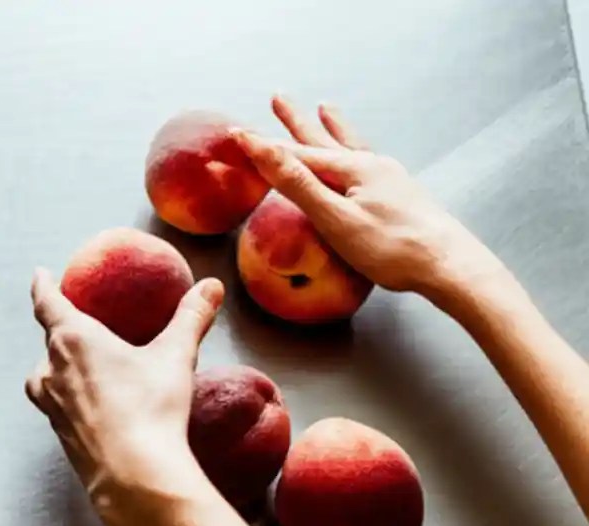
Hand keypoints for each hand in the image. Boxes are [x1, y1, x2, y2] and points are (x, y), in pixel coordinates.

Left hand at [25, 268, 225, 525]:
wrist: (134, 476)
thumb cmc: (151, 410)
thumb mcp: (175, 357)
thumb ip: (191, 318)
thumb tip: (211, 286)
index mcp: (73, 340)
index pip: (47, 303)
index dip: (42, 286)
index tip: (39, 274)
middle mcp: (52, 369)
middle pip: (49, 339)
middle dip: (60, 328)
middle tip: (75, 320)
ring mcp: (52, 405)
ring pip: (46, 374)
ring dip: (59, 365)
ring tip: (81, 365)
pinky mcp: (59, 433)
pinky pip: (57, 403)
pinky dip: (68, 396)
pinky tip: (91, 404)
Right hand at [231, 96, 506, 304]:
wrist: (449, 266)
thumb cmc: (391, 249)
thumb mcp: (335, 218)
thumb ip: (298, 184)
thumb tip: (261, 149)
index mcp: (351, 169)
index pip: (296, 154)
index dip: (263, 145)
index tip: (236, 132)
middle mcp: (370, 165)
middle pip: (323, 140)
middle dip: (296, 122)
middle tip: (278, 98)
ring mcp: (387, 177)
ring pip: (349, 146)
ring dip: (331, 128)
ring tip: (325, 108)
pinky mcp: (398, 194)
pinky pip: (366, 161)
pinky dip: (354, 148)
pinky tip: (361, 152)